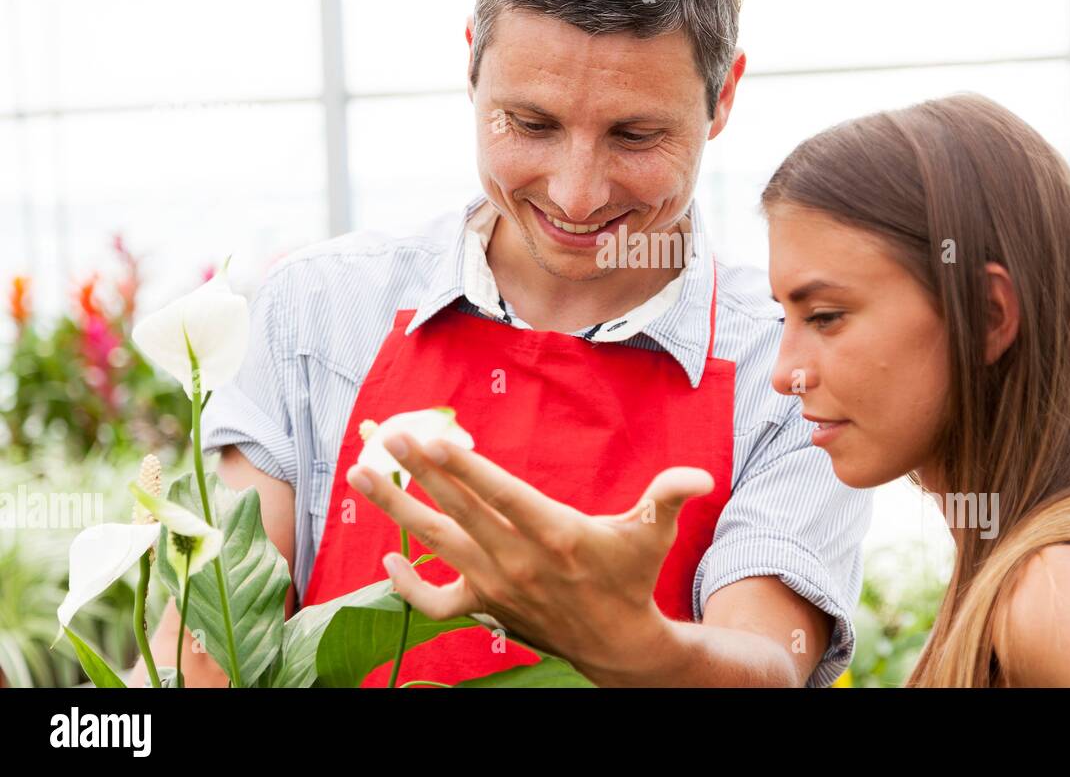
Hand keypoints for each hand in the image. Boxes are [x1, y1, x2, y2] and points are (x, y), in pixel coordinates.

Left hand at [344, 431, 714, 682]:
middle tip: (384, 435)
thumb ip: (668, 497)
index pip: (500, 493)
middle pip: (457, 509)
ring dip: (396, 508)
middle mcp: (518, 559)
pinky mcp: (485, 605)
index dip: (463, 466)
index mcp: (556, 533)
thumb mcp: (653, 533)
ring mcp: (496, 584)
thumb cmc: (631, 576)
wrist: (617, 643)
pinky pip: (436, 599)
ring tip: (361, 475)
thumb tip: (699, 476)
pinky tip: (387, 555)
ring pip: (435, 542)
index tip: (430, 439)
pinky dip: (407, 583)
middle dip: (417, 470)